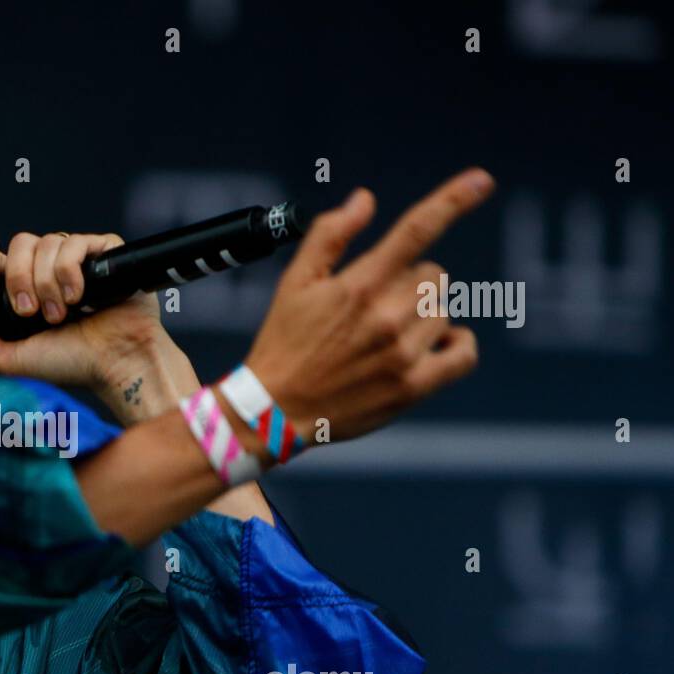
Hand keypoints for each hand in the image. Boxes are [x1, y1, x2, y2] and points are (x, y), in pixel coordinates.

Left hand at [0, 232, 197, 421]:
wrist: (115, 363)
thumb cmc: (68, 363)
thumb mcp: (8, 360)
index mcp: (24, 287)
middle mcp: (49, 268)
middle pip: (20, 243)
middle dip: (19, 278)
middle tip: (29, 313)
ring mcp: (77, 258)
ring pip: (47, 243)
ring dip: (48, 283)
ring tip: (61, 314)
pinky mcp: (104, 251)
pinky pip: (75, 242)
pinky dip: (70, 271)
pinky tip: (79, 298)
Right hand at [243, 168, 493, 443]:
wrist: (275, 410)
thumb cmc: (284, 342)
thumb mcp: (294, 282)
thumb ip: (330, 235)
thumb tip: (365, 199)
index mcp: (358, 285)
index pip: (416, 231)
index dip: (453, 200)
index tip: (483, 179)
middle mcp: (386, 316)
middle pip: (433, 276)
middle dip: (410, 284)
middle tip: (374, 308)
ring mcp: (403, 353)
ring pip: (443, 311)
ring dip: (423, 317)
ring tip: (385, 337)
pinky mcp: (413, 386)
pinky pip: (464, 352)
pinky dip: (456, 344)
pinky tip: (434, 346)